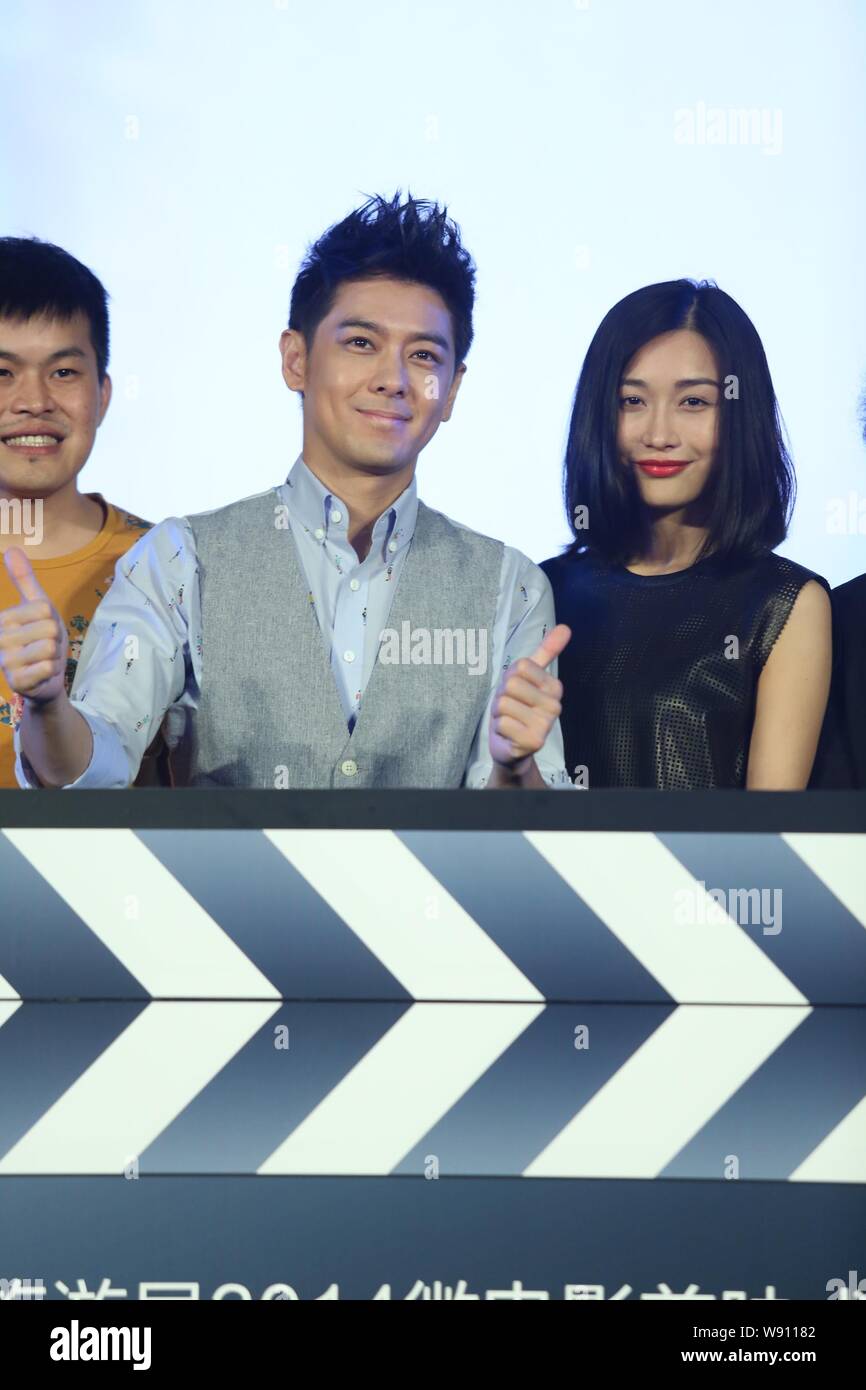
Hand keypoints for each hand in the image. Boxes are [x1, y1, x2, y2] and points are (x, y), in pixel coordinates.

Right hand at [0, 546, 67, 703]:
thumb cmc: (40, 640)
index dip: (52, 620)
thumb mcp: (37, 607)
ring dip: (55, 656)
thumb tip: (11, 548)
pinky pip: (48, 667)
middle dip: (56, 639)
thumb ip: (24, 581)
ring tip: (45, 659)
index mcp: (3, 619)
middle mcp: (0, 639)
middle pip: (49, 628)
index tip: (44, 630)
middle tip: (47, 647)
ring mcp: (6, 662)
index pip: (44, 608)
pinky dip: (53, 671)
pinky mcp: (16, 682)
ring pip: (50, 647)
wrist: (44, 680)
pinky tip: (43, 673)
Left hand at [489, 623, 570, 772]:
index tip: (516, 692)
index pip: (521, 666)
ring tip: (509, 722)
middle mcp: (555, 705)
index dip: (510, 678)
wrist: (512, 748)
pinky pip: (503, 723)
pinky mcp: (534, 741)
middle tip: (510, 709)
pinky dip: (500, 729)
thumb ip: (546, 652)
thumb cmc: (517, 709)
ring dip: (499, 714)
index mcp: (555, 686)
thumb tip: (565, 627)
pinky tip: (510, 735)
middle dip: (501, 697)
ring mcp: (546, 724)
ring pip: (504, 704)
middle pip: (510, 684)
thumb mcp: (528, 678)